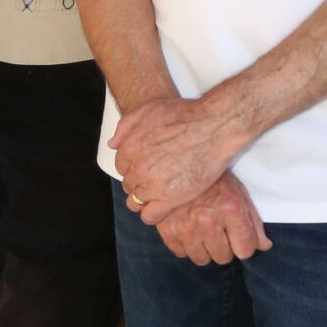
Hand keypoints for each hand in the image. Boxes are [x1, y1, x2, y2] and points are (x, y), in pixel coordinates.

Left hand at [112, 94, 243, 225]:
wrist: (213, 127)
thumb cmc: (185, 115)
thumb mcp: (148, 110)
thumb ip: (126, 127)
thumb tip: (112, 144)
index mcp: (130, 148)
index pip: (121, 166)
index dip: (134, 167)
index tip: (145, 167)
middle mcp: (137, 168)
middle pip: (129, 184)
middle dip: (139, 182)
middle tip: (156, 178)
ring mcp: (152, 185)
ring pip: (136, 201)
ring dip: (145, 198)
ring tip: (160, 192)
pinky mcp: (169, 199)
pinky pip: (149, 216)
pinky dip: (153, 213)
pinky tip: (163, 205)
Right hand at [131, 173, 270, 263]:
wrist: (178, 160)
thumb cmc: (214, 178)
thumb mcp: (239, 193)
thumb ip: (254, 222)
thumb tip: (264, 246)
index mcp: (230, 209)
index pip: (245, 250)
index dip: (244, 244)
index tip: (239, 237)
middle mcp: (208, 219)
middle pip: (223, 257)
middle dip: (224, 247)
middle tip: (219, 231)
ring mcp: (185, 225)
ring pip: (202, 259)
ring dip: (204, 248)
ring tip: (202, 230)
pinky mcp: (167, 227)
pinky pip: (180, 252)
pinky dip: (185, 245)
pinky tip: (187, 229)